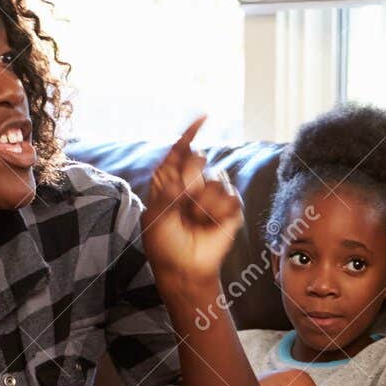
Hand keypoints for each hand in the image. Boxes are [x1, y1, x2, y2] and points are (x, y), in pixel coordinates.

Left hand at [142, 116, 242, 285]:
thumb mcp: (155, 216)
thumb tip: (185, 178)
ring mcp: (212, 194)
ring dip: (202, 206)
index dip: (190, 133)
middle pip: (197, 160)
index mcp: (170, 179)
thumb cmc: (164, 243)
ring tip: (195, 222)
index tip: (203, 117)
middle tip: (183, 206)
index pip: (180, 150)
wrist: (184, 268)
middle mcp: (192, 182)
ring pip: (214, 182)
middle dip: (189, 182)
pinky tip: (210, 225)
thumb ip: (167, 191)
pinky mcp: (230, 207)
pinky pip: (229, 197)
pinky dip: (218, 212)